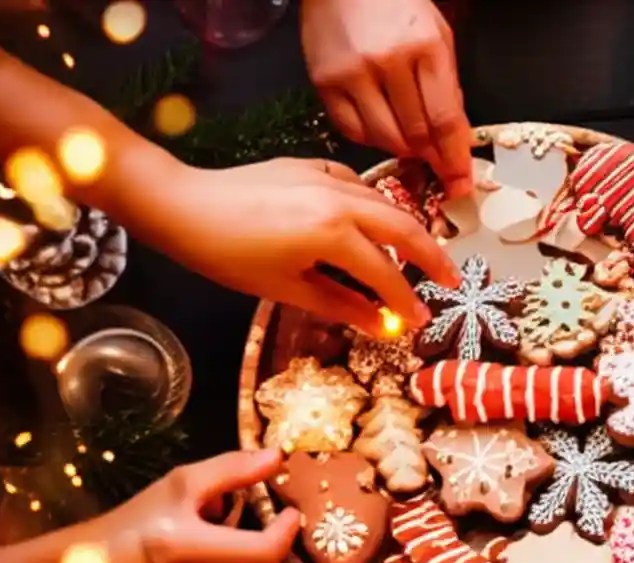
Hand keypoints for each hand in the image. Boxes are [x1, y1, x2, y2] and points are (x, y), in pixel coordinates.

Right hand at [78, 449, 299, 562]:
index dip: (285, 534)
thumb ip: (231, 470)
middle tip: (252, 536)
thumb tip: (277, 457)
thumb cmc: (139, 519)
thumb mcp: (182, 485)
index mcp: (183, 548)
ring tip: (217, 558)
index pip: (263, 553)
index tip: (290, 515)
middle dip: (261, 558)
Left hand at [144, 158, 459, 333]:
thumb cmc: (228, 255)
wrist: (184, 205)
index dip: (406, 302)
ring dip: (406, 229)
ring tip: (417, 254)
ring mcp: (326, 177)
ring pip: (385, 201)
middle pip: (403, 228)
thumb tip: (381, 325)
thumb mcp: (287, 289)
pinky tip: (369, 220)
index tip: (421, 321)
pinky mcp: (310, 166)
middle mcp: (340, 199)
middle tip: (450, 279)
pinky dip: (371, 203)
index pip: (386, 273)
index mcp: (334, 233)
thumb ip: (342, 305)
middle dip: (430, 256)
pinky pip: (356, 183)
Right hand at [302, 0, 472, 194]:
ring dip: (402, 149)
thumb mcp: (437, 34)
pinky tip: (380, 126)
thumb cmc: (394, 2)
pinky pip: (352, 130)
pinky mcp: (325, 82)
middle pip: (416, 135)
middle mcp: (387, 62)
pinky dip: (371, 138)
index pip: (445, 120)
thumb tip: (455, 136)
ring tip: (410, 141)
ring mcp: (352, 73)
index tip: (461, 181)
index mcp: (425, 48)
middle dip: (432, 157)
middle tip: (438, 166)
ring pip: (384, 139)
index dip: (455, 157)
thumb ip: (447, 85)